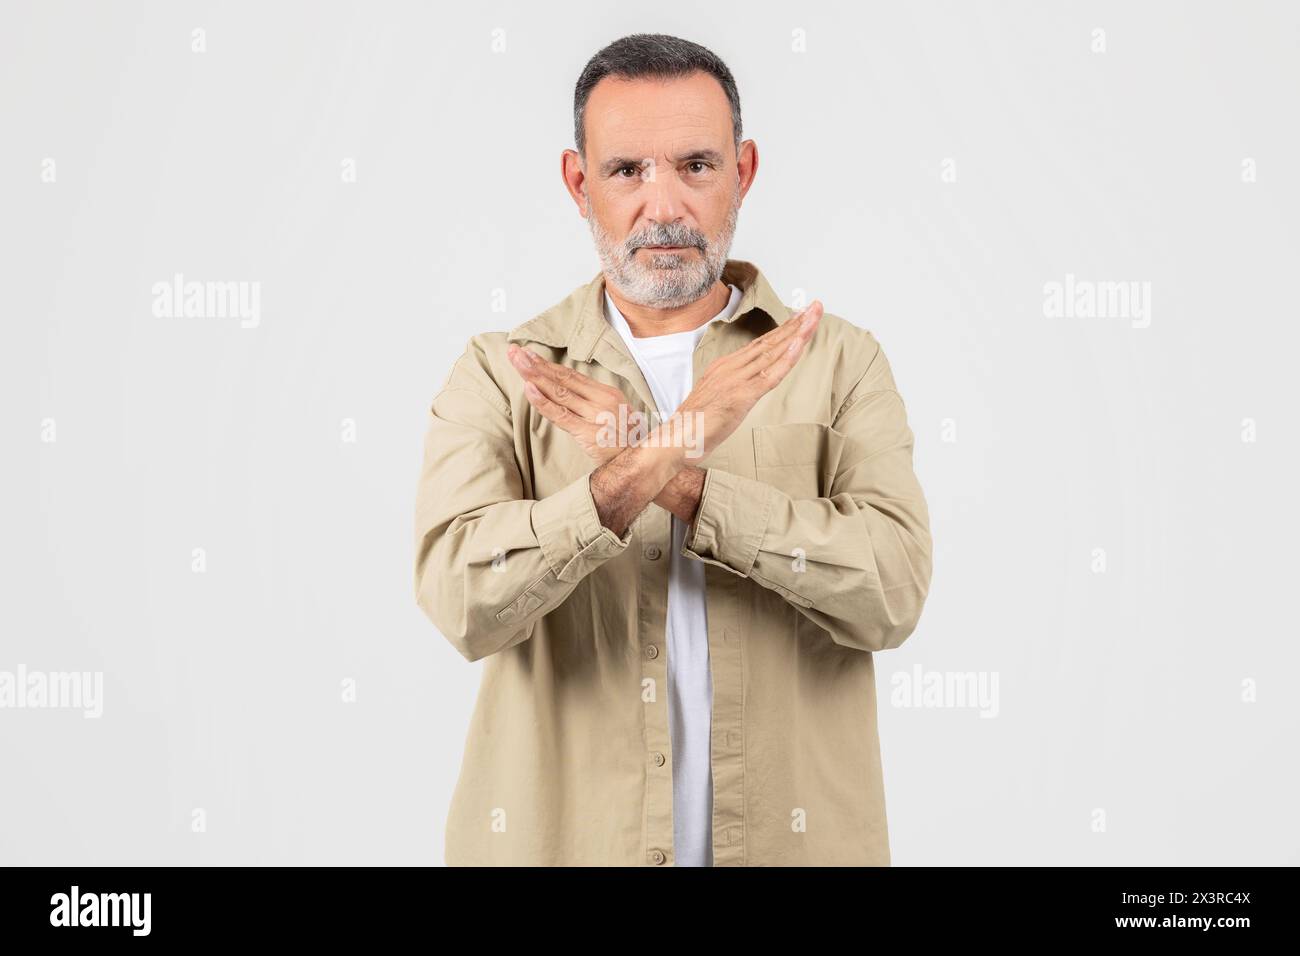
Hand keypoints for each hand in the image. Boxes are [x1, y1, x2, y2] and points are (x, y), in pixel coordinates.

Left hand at [506, 343, 646, 463]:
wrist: (643, 463)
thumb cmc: (626, 441)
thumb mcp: (614, 413)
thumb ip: (592, 402)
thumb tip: (564, 392)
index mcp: (607, 393)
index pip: (571, 375)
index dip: (548, 364)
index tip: (528, 353)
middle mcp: (602, 401)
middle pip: (563, 379)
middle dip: (536, 364)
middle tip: (515, 352)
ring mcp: (595, 417)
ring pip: (560, 393)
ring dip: (535, 376)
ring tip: (517, 362)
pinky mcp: (588, 434)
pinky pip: (562, 416)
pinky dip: (544, 402)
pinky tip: (529, 389)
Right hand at [665, 300, 821, 456]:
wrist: (674, 440)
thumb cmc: (694, 425)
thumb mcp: (716, 399)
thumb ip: (731, 387)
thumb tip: (746, 387)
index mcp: (725, 366)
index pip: (760, 343)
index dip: (783, 329)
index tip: (801, 316)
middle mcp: (731, 367)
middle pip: (769, 341)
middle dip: (795, 323)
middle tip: (816, 306)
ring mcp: (736, 380)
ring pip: (772, 352)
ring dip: (796, 334)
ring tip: (813, 317)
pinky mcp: (741, 397)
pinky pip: (769, 376)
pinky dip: (786, 359)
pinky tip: (799, 345)